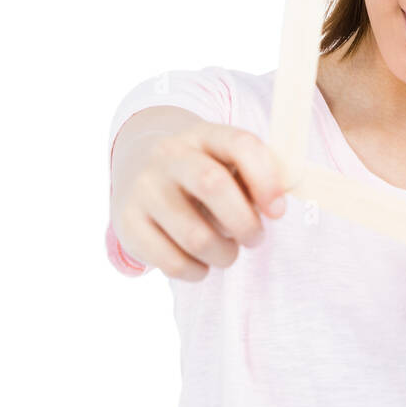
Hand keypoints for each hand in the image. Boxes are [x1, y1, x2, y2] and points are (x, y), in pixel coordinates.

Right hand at [110, 118, 287, 281]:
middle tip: (255, 238)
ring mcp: (144, 188)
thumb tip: (276, 207)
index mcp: (204, 134)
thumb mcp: (226, 163)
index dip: (267, 180)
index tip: (278, 211)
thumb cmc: (201, 174)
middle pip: (213, 186)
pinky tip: (200, 264)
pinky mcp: (127, 222)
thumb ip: (255, 179)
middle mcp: (169, 155)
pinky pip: (171, 262)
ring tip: (227, 253)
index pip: (240, 145)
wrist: (138, 169)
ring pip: (195, 236)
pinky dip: (196, 271)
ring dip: (224, 254)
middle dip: (245, 224)